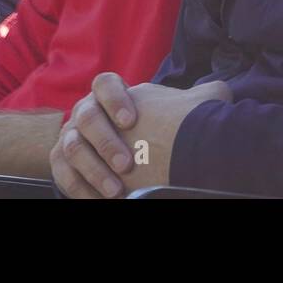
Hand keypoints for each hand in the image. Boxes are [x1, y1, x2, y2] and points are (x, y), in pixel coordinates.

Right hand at [49, 74, 232, 198]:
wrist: (137, 155)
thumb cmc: (160, 130)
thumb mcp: (182, 110)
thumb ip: (200, 97)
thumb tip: (221, 93)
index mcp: (111, 94)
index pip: (104, 83)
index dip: (115, 100)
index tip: (132, 121)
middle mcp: (87, 111)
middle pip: (87, 117)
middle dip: (106, 143)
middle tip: (128, 165)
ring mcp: (71, 135)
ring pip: (73, 147)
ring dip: (94, 170)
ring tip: (117, 190)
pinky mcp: (62, 162)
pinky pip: (62, 174)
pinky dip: (79, 188)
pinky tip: (101, 199)